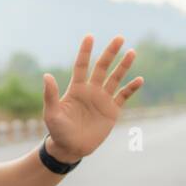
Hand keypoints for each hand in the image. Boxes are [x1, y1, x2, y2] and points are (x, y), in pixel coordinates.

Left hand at [42, 35, 143, 162]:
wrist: (70, 148)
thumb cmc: (57, 131)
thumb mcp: (51, 113)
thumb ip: (51, 95)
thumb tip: (46, 75)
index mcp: (76, 89)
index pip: (81, 65)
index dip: (85, 52)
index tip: (90, 37)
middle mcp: (91, 90)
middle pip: (102, 67)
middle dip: (110, 52)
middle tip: (119, 37)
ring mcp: (102, 100)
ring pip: (115, 78)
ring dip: (123, 66)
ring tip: (131, 52)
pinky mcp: (112, 111)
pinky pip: (124, 96)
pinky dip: (131, 88)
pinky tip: (139, 79)